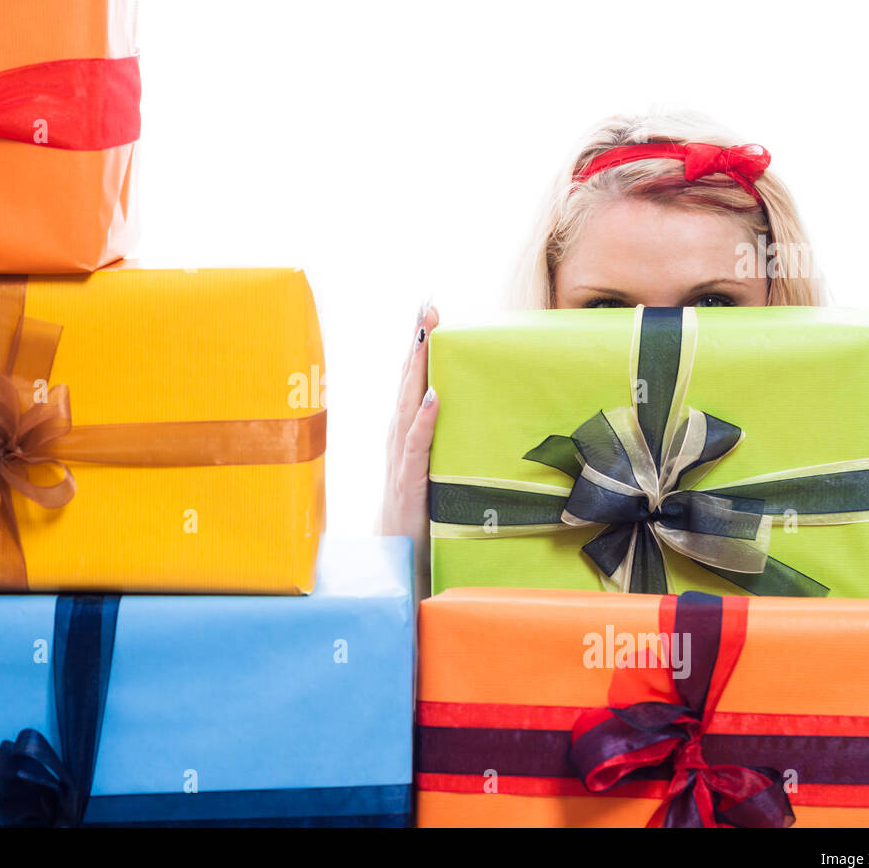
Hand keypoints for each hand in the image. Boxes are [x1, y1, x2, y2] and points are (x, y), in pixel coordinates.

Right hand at [379, 302, 439, 598]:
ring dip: (417, 369)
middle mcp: (398, 440)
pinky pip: (416, 448)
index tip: (430, 310)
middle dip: (417, 343)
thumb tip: (471, 414)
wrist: (397, 562)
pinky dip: (422, 422)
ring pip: (406, 405)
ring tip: (427, 334)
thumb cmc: (422, 514)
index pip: (412, 382)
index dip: (420, 346)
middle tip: (428, 305)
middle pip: (407, 383)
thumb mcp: (435, 469)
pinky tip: (433, 398)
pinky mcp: (408, 486)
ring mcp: (400, 461)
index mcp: (405, 434)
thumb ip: (445, 443)